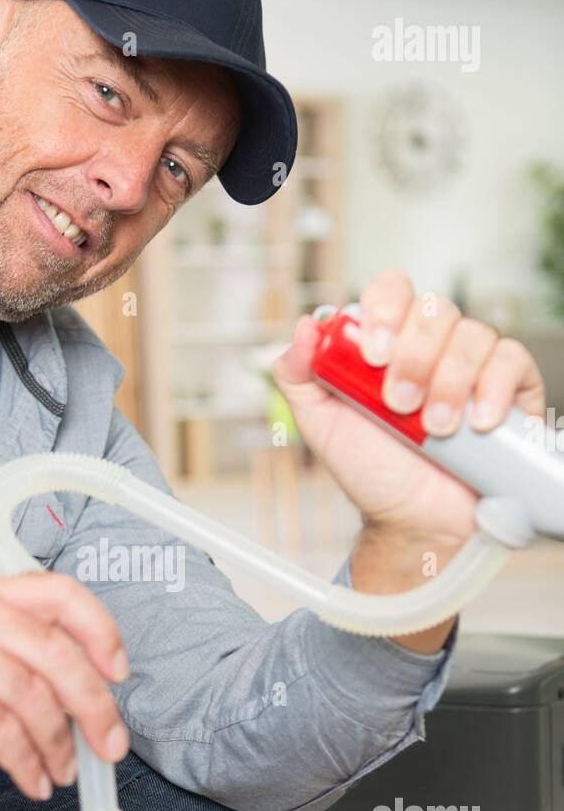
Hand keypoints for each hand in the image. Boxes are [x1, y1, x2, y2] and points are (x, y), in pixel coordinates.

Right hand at [0, 571, 131, 800]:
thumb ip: (10, 644)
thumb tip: (81, 691)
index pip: (60, 594)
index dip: (101, 631)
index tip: (119, 671)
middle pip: (56, 656)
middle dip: (94, 706)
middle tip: (111, 744)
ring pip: (32, 701)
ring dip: (59, 745)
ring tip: (64, 769)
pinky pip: (1, 735)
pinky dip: (26, 764)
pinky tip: (33, 780)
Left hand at [273, 270, 546, 544]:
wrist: (414, 519)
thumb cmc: (373, 470)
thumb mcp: (321, 425)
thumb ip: (299, 375)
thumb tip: (306, 325)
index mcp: (388, 342)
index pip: (391, 291)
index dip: (384, 311)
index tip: (373, 355)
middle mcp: (432, 344)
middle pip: (434, 309)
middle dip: (413, 358)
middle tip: (399, 405)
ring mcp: (474, 363)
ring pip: (473, 335)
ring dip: (449, 382)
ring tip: (433, 429)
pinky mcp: (511, 386)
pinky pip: (512, 360)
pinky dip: (494, 388)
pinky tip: (477, 422)